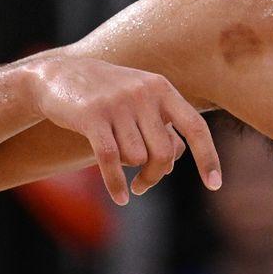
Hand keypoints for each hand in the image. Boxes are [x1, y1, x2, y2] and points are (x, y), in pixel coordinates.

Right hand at [23, 54, 220, 204]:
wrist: (57, 75)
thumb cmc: (106, 95)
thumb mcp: (139, 101)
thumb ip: (160, 127)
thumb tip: (172, 164)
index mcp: (161, 88)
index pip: (195, 127)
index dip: (208, 157)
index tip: (215, 184)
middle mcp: (143, 93)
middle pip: (164, 153)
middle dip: (155, 176)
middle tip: (143, 185)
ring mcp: (117, 104)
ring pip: (137, 158)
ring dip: (129, 172)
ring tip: (119, 169)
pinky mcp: (92, 116)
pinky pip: (111, 160)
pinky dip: (116, 184)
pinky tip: (121, 198)